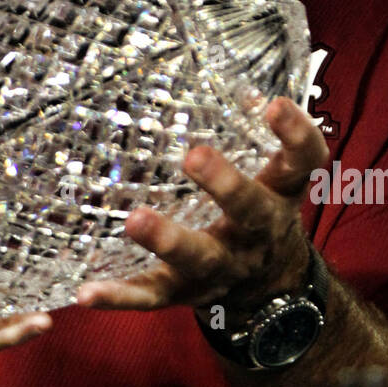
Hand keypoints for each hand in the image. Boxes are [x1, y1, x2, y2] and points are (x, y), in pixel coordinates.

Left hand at [75, 97, 328, 318]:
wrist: (268, 293)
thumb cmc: (260, 213)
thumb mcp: (275, 178)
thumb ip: (258, 135)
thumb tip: (244, 90)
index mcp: (280, 195)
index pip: (302, 163)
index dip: (295, 136)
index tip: (275, 104)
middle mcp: (257, 234)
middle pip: (249, 212)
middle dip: (225, 186)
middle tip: (195, 156)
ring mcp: (221, 268)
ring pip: (198, 258)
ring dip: (167, 240)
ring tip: (135, 220)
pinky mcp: (183, 293)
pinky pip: (150, 296)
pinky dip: (118, 297)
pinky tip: (85, 293)